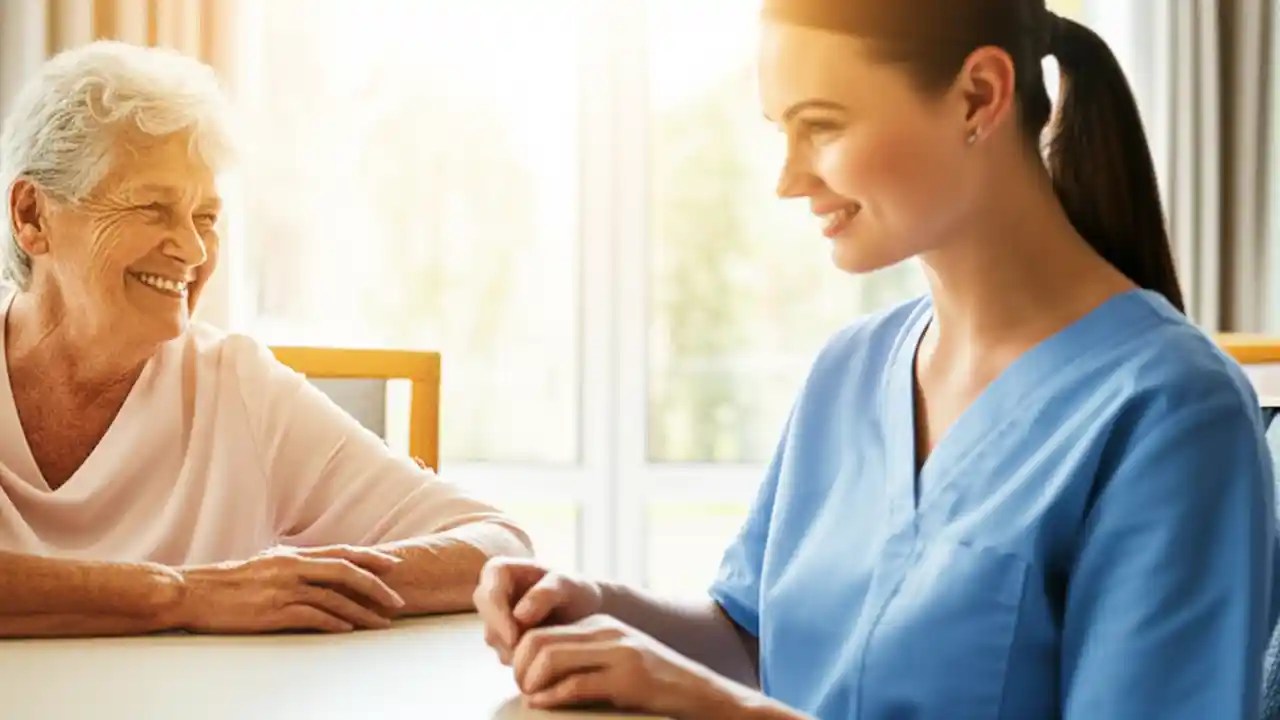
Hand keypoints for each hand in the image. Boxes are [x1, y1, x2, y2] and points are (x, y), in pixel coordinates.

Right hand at [167, 546, 405, 633]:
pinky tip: (348, 630)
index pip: (342, 553)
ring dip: (362, 611)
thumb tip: (320, 569)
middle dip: (376, 587)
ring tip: (380, 623)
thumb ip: (295, 565)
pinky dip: (334, 622)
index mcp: (292, 554)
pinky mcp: (273, 611)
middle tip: (398, 601)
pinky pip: (312, 616)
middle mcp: (292, 567)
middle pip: (346, 572)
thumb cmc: (229, 582)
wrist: (192, 592)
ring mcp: (283, 588)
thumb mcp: (267, 564)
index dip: (371, 559)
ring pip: (334, 597)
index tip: (394, 566)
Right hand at [473, 558, 602, 664]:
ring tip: (549, 641)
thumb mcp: (567, 585)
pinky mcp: (502, 641)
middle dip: (509, 637)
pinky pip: (504, 655)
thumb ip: (544, 594)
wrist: (585, 611)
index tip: (514, 639)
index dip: (498, 618)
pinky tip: (545, 649)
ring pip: (496, 642)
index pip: (488, 596)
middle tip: (534, 648)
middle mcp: (491, 594)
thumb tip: (519, 616)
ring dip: (517, 648)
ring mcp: (494, 619)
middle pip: (488, 622)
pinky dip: (523, 657)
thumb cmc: (575, 591)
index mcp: (499, 571)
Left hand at [512, 614, 745, 718]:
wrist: (697, 690)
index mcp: (599, 625)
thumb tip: (533, 672)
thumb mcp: (613, 660)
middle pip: (538, 640)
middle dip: (519, 668)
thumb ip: (581, 658)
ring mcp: (617, 653)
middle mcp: (605, 632)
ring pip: (550, 657)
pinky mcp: (627, 678)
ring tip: (532, 698)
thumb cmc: (651, 684)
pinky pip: (574, 684)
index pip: (540, 630)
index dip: (520, 657)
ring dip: (531, 682)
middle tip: (522, 690)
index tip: (521, 680)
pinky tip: (544, 705)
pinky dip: (551, 697)